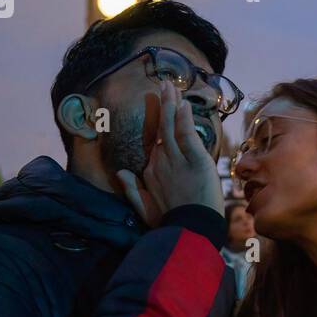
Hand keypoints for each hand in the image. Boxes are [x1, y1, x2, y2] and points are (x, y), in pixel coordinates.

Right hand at [117, 81, 224, 225]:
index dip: (156, 122)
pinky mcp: (195, 161)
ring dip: (172, 105)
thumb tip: (121, 171)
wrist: (188, 231)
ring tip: (172, 86)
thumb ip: (132, 189)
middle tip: (165, 84)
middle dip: (163, 105)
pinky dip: (185, 120)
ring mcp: (177, 160)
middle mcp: (161, 161)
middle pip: (161, 128)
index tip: (158, 107)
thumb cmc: (168, 223)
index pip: (153, 141)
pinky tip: (184, 105)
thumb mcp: (145, 208)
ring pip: (172, 127)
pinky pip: (188, 136)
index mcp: (151, 171)